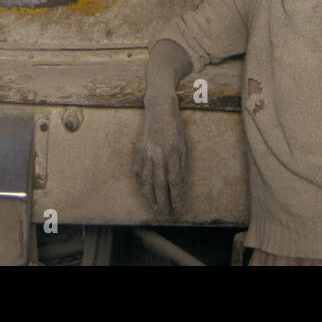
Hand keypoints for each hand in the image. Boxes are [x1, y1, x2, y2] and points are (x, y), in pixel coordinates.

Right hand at [132, 93, 186, 214]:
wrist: (159, 108)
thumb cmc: (175, 126)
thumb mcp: (183, 144)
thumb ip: (180, 164)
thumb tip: (178, 184)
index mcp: (173, 153)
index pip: (175, 181)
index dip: (176, 197)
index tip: (179, 208)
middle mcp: (158, 155)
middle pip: (159, 185)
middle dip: (163, 202)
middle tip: (165, 213)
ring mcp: (146, 153)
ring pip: (146, 181)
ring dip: (149, 196)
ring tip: (154, 207)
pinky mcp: (137, 151)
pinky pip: (137, 172)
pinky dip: (140, 184)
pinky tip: (144, 191)